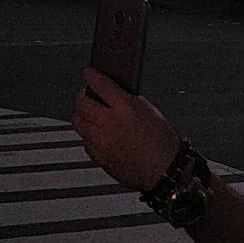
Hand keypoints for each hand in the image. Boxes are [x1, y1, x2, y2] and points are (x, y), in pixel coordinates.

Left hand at [73, 68, 180, 190]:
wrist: (164, 169)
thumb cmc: (162, 141)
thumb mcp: (148, 110)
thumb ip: (127, 101)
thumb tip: (111, 95)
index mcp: (126, 107)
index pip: (101, 85)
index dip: (92, 76)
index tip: (89, 73)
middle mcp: (110, 124)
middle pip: (83, 104)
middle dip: (81, 96)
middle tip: (83, 94)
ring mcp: (103, 142)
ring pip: (79, 123)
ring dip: (81, 115)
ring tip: (86, 113)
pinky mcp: (100, 158)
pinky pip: (85, 142)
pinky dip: (87, 136)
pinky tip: (95, 133)